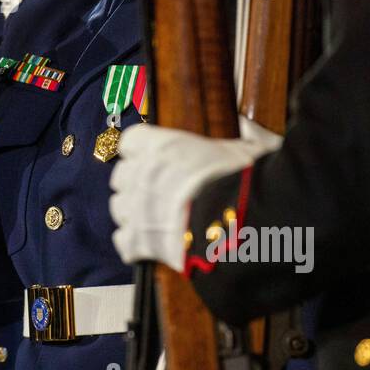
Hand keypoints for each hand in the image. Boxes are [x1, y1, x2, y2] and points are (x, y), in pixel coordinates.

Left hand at [108, 118, 282, 270]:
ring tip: (155, 220)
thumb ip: (243, 136)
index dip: (141, 151)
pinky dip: (133, 244)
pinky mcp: (138, 241)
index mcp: (162, 146)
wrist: (241, 225)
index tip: (154, 158)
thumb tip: (250, 125)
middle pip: (121, 175)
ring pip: (118, 207)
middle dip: (135, 183)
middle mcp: (142, 173)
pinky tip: (149, 245)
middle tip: (158, 192)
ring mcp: (136, 208)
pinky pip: (122, 240)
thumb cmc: (245, 182)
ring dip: (133, 213)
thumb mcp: (247, 150)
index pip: (131, 141)